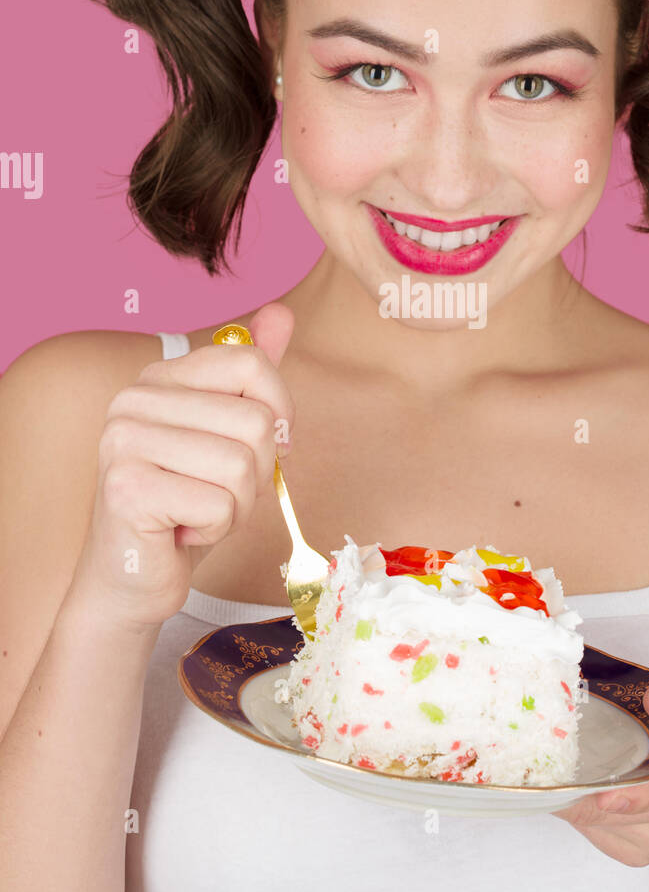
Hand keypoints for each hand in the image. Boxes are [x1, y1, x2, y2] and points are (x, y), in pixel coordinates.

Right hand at [70, 301, 294, 631]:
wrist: (134, 578)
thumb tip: (281, 313)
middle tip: (215, 493)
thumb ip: (250, 377)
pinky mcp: (127, 489)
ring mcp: (124, 441)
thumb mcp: (227, 437)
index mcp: (159, 378)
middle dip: (255, 473)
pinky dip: (216, 529)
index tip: (260, 446)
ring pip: (242, 466)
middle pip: (256, 421)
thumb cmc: (187, 506)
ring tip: (197, 512)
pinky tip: (181, 532)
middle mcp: (133, 400)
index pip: (250, 363)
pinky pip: (221, 505)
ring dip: (237, 505)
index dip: (277, 411)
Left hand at [552, 649, 648, 865]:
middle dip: (592, 795)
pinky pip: (611, 838)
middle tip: (554, 773)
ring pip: (616, 827)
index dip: (636, 795)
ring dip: (585, 806)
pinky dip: (587, 819)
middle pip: (635, 812)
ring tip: (562, 773)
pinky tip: (578, 791)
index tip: (602, 795)